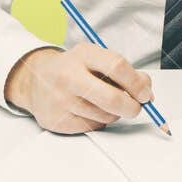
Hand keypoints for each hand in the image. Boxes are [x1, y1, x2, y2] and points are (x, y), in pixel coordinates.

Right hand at [4, 43, 153, 134]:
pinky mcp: (57, 121)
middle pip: (112, 99)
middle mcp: (68, 77)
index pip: (117, 66)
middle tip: (136, 107)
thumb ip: (123, 71)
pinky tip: (87, 110)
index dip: (137, 83)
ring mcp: (60, 100)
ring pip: (105, 117)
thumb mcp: (96, 58)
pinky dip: (98, 122)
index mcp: (82, 54)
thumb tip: (146, 92)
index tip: (145, 93)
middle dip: (132, 107)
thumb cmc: (73, 69)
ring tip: (103, 103)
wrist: (35, 80)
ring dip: (114, 114)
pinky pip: (92, 127)